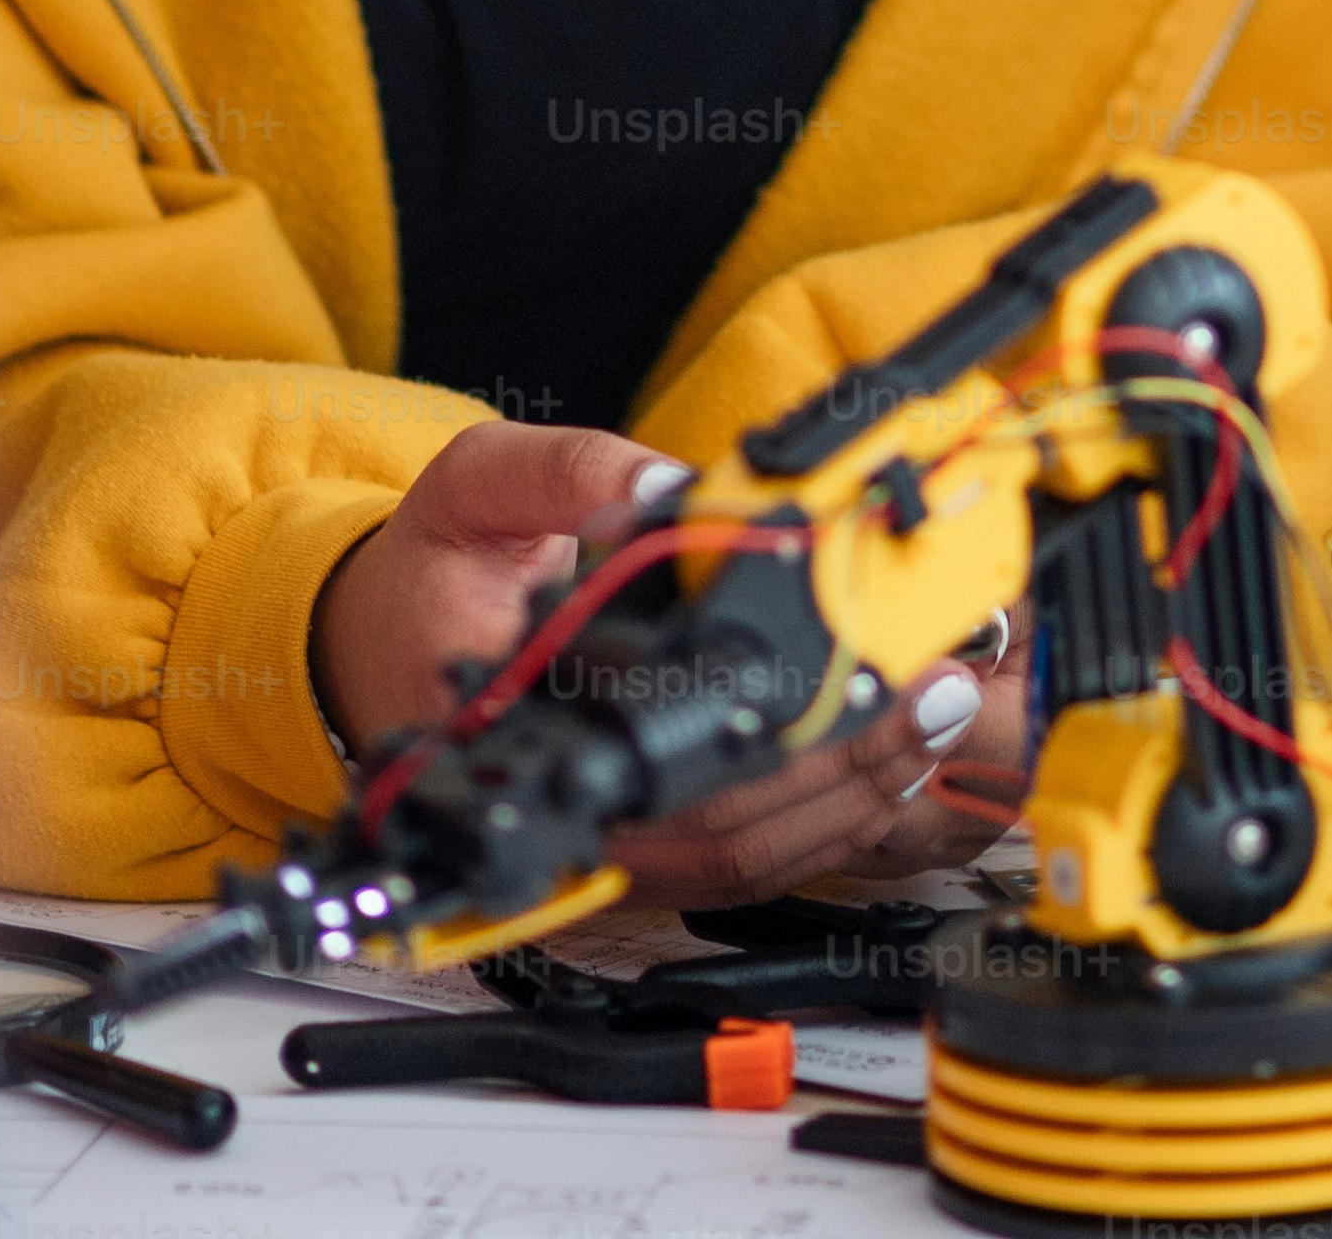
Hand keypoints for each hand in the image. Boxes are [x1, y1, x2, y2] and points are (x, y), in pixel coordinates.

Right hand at [317, 425, 1027, 906]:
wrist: (389, 645)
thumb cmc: (431, 577)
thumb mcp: (475, 485)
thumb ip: (565, 472)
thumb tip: (663, 484)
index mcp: (527, 722)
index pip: (671, 754)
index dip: (786, 730)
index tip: (872, 672)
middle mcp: (572, 805)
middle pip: (733, 828)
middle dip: (853, 764)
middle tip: (942, 691)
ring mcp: (608, 846)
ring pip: (750, 858)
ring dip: (857, 797)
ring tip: (938, 715)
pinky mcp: (641, 851)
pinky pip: (745, 859)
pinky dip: (825, 819)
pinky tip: (889, 759)